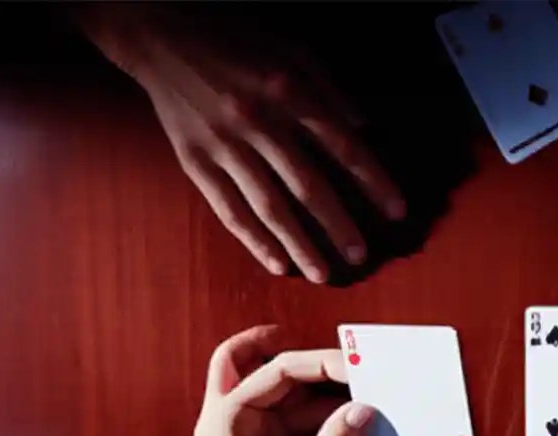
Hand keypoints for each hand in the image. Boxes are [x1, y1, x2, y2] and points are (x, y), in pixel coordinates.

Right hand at [80, 6, 405, 281]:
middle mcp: (257, 121)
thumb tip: (365, 130)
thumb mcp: (292, 51)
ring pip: (268, 206)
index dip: (373, 181)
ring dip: (299, 245)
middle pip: (307, 185)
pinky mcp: (195, 162)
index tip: (397, 211)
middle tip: (362, 257)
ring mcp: (223, 145)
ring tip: (323, 274)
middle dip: (338, 226)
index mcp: (287, 91)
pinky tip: (277, 264)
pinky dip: (254, 240)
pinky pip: (228, 209)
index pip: (342, 146)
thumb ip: (331, 90)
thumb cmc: (237, 44)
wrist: (161, 38)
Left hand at [159, 326, 372, 435]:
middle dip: (312, 363)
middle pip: (271, 367)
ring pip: (288, 395)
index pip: (278, 370)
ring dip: (324, 397)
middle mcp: (233, 420)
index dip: (321, 363)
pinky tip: (351, 431)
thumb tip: (362, 411)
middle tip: (353, 364)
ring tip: (364, 403)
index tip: (359, 369)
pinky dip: (323, 423)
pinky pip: (297, 424)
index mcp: (226, 422)